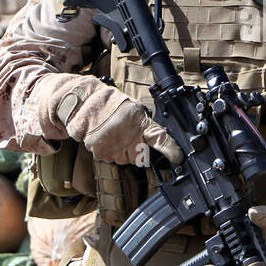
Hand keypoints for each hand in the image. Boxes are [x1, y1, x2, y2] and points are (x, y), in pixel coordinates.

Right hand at [46, 77, 182, 166]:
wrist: (87, 105)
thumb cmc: (113, 106)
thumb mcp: (134, 110)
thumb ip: (145, 126)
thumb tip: (157, 140)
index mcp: (141, 123)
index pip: (160, 138)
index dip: (171, 150)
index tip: (178, 158)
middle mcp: (130, 137)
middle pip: (140, 158)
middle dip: (137, 152)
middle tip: (128, 139)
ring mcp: (115, 146)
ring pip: (124, 160)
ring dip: (121, 152)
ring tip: (114, 135)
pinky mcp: (102, 152)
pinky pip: (109, 158)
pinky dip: (108, 151)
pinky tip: (105, 138)